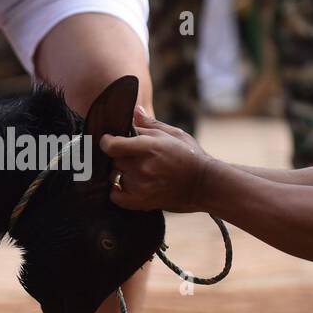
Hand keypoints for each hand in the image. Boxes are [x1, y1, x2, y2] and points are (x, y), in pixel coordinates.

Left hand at [99, 106, 213, 212]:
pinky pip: (116, 197)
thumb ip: (150, 124)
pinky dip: (117, 191)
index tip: (109, 140)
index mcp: (150, 147)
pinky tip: (126, 185)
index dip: (106, 142)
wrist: (206, 184)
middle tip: (130, 156)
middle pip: (113, 160)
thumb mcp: (174, 134)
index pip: (112, 146)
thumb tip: (134, 110)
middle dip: (118, 156)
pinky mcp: (142, 202)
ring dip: (120, 173)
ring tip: (136, 171)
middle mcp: (143, 167)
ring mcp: (141, 186)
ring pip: (114, 177)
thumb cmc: (191, 156)